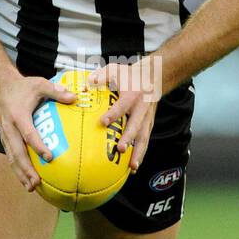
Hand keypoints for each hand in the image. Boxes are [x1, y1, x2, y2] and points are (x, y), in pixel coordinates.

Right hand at [0, 73, 76, 191]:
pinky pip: (11, 156)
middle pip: (17, 153)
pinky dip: (18, 169)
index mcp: (18, 115)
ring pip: (12, 158)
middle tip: (37, 183)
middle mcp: (9, 128)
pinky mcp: (5, 138)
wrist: (0, 87)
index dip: (38, 146)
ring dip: (21, 174)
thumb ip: (56, 91)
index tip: (49, 157)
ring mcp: (5, 134)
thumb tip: (74, 98)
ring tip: (31, 188)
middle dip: (26, 169)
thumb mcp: (40, 84)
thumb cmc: (23, 86)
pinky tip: (26, 180)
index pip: (28, 134)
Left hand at [86, 58, 161, 172]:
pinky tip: (133, 168)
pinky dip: (140, 155)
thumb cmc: (129, 75)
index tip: (103, 122)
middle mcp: (141, 108)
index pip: (122, 106)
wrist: (154, 77)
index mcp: (132, 95)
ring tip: (132, 167)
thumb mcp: (114, 70)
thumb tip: (85, 86)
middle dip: (129, 138)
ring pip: (144, 138)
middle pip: (136, 125)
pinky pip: (145, 142)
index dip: (113, 114)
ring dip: (138, 153)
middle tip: (121, 149)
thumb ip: (100, 77)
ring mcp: (147, 118)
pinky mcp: (149, 125)